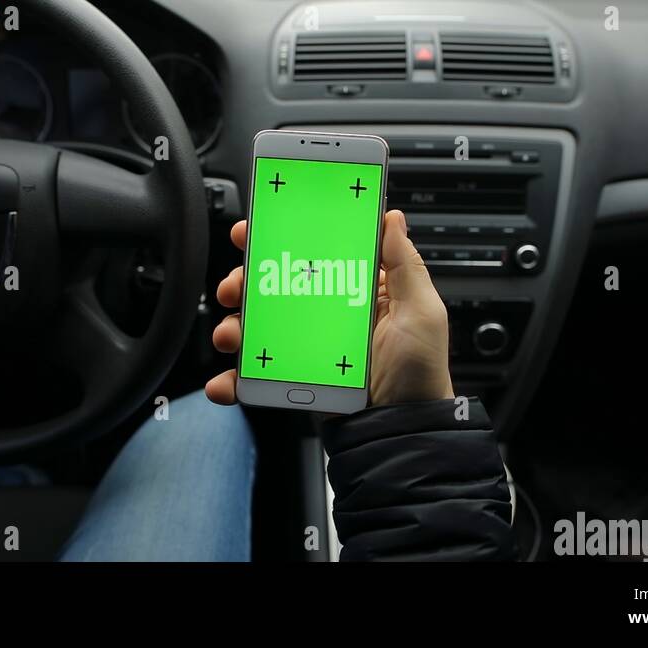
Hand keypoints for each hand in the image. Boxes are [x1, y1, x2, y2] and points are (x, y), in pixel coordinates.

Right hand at [206, 209, 454, 406]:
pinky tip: (226, 381)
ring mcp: (308, 345)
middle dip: (245, 281)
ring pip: (258, 327)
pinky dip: (235, 378)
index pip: (315, 254)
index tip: (253, 230)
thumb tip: (391, 218)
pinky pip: (257, 374)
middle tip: (234, 287)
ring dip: (234, 326)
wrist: (402, 429)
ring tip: (230, 335)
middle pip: (275, 286)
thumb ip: (404, 264)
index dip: (282, 238)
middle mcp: (328, 314)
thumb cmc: (420, 371)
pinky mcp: (295, 376)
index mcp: (358, 290)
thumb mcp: (422, 311)